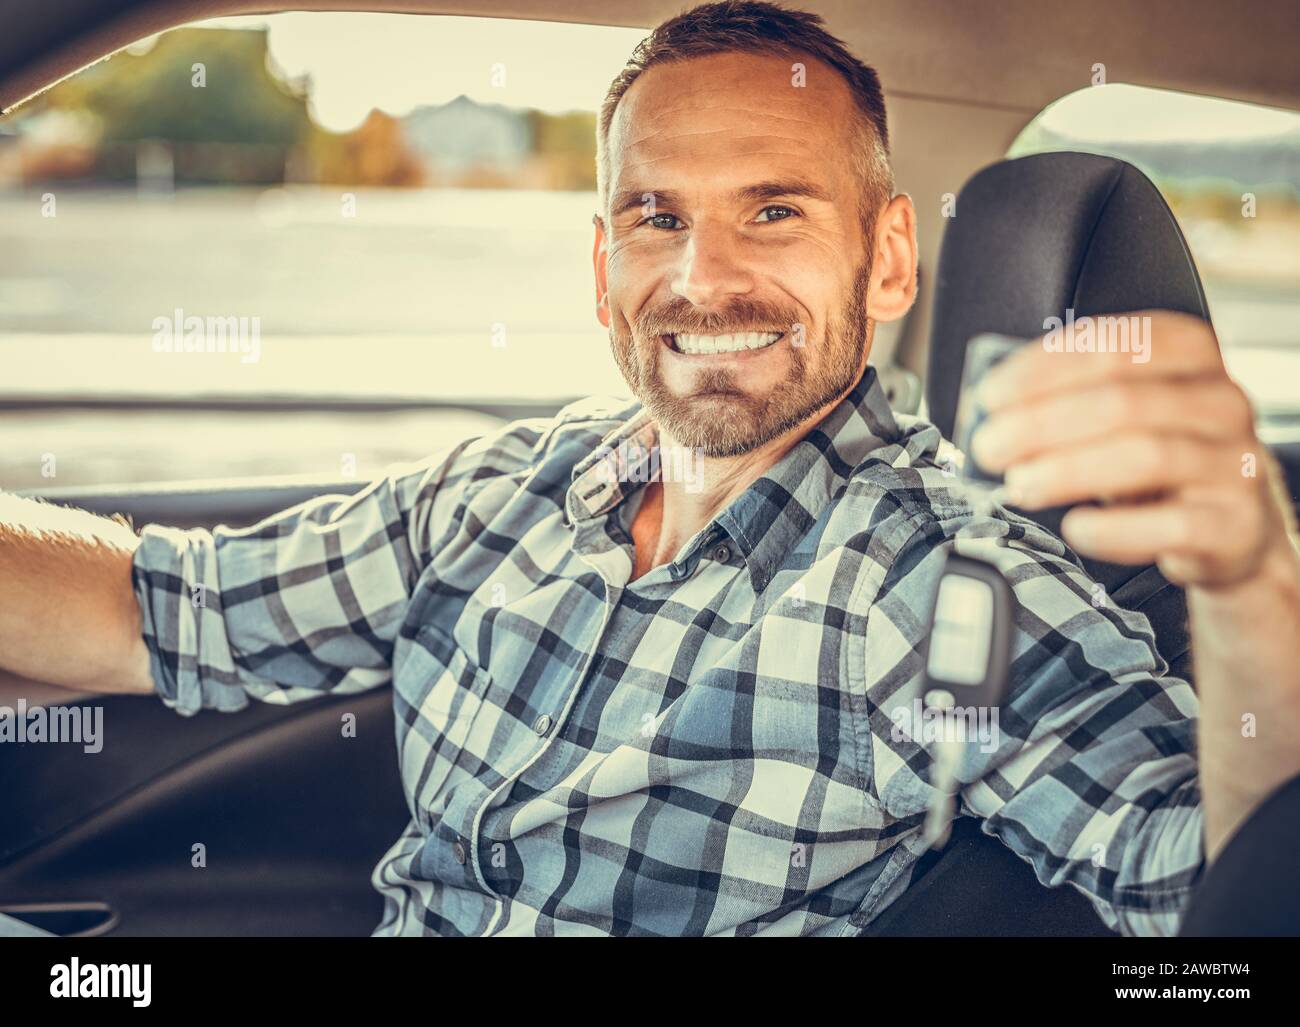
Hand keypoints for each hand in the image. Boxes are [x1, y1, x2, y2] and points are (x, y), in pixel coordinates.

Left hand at [969, 310, 1298, 591]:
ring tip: (1019, 485)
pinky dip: (1113, 528)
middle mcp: (1221, 401)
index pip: (1115, 344)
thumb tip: (986, 413)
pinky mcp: (1237, 525)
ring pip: (1145, 456)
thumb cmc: (1158, 462)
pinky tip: (1075, 528)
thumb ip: (1069, 399)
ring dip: (1066, 471)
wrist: (1231, 529)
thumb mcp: (1123, 415)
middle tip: (989, 448)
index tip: (990, 397)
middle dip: (1039, 424)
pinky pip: (1172, 525)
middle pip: (1122, 401)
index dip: (1042, 369)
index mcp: (1190, 356)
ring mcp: (1235, 463)